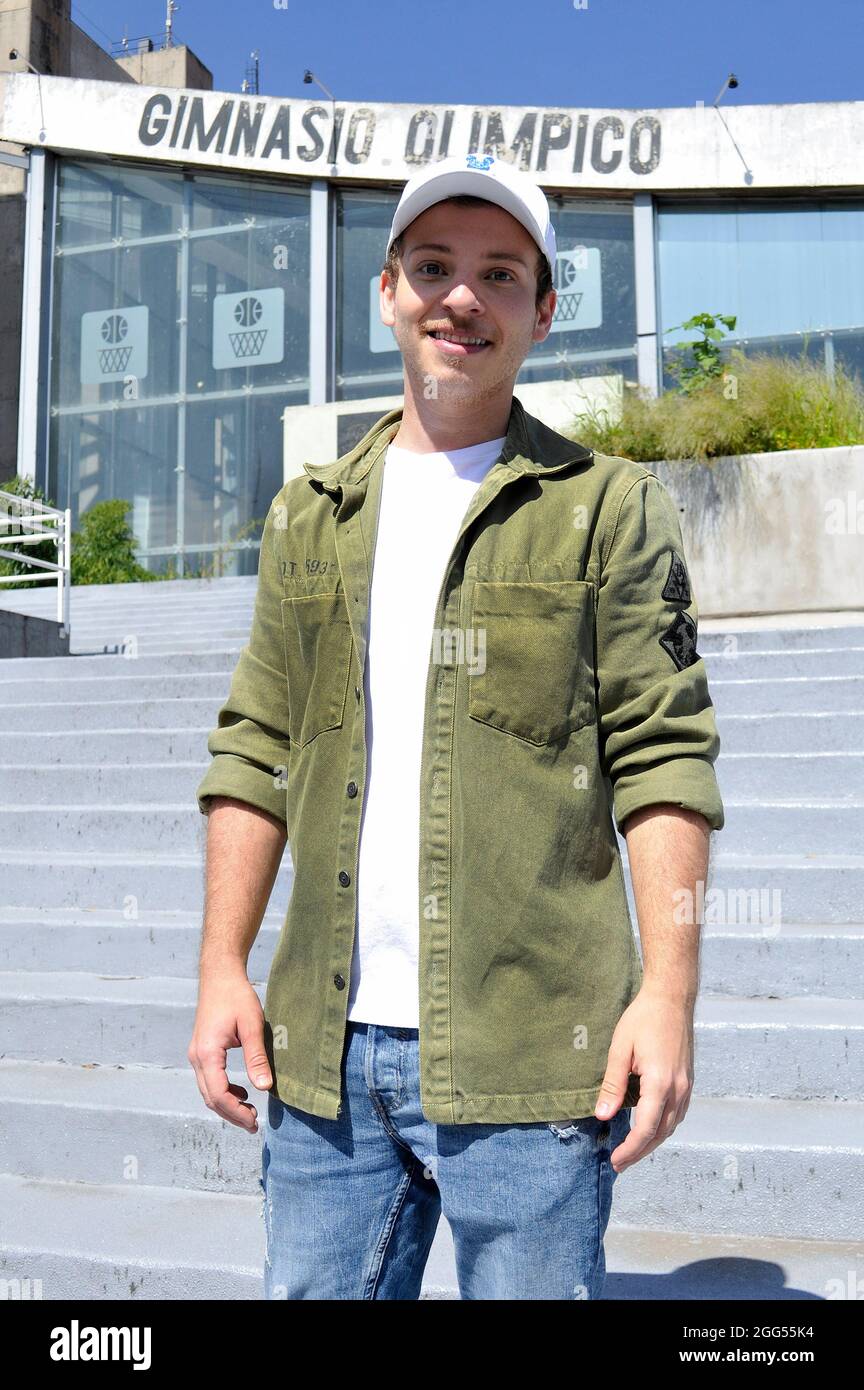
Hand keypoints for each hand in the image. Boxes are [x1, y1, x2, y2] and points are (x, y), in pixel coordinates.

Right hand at [187, 969, 272, 1132]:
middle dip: (232, 1114)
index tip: (255, 1121)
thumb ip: (257, 1057)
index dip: (236, 1112)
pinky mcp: (201, 1051)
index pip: (218, 1094)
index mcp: (208, 1053)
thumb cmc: (237, 996)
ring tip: (250, 1112)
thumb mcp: (252, 1025)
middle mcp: (197, 1057)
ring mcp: (197, 1054)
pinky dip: (223, 1091)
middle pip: (210, 1098)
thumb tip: (264, 1088)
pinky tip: (242, 1092)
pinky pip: (208, 1080)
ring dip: (227, 1105)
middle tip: (254, 1125)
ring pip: (208, 1091)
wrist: (220, 975)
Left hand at [593, 984, 694, 1172]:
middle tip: (619, 1163)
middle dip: (640, 1152)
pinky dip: (663, 1127)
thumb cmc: (644, 1019)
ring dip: (652, 1142)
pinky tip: (650, 1127)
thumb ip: (612, 1084)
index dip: (630, 1149)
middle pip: (661, 1133)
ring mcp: (687, 1086)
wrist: (672, 998)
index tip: (614, 1160)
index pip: (646, 1129)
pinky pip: (678, 1114)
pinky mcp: (688, 1081)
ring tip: (632, 1150)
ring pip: (672, 1126)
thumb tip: (602, 1115)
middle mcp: (678, 1089)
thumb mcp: (620, 1049)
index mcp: (660, 1083)